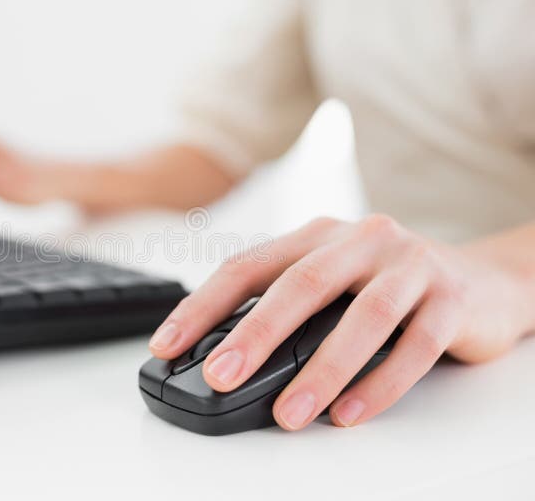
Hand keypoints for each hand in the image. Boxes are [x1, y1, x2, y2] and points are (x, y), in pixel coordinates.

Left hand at [148, 215, 534, 429]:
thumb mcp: (332, 282)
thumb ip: (288, 307)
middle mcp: (361, 239)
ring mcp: (410, 264)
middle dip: (254, 335)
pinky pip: (415, 345)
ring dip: (320, 371)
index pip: (248, 266)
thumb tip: (226, 358)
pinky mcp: (452, 299)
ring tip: (288, 415)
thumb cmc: (389, 285)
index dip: (203, 306)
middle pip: (300, 284)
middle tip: (218, 377)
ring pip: (362, 317)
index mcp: (318, 235)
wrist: (483, 280)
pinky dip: (380, 383)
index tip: (167, 344)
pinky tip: (350, 413)